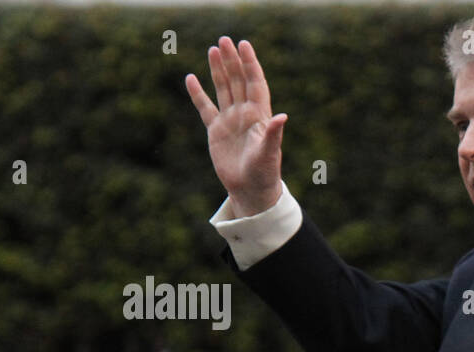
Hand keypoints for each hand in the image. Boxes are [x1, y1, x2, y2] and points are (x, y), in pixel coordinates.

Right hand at [185, 37, 285, 216]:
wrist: (251, 190)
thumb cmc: (265, 173)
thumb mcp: (269, 154)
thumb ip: (273, 134)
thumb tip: (283, 116)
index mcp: (259, 116)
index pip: (255, 83)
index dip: (250, 64)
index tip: (244, 45)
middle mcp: (245, 114)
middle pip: (238, 81)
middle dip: (233, 61)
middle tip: (225, 40)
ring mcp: (230, 121)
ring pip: (223, 89)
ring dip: (218, 70)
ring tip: (213, 50)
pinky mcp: (216, 131)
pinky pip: (205, 108)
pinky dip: (198, 94)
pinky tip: (191, 78)